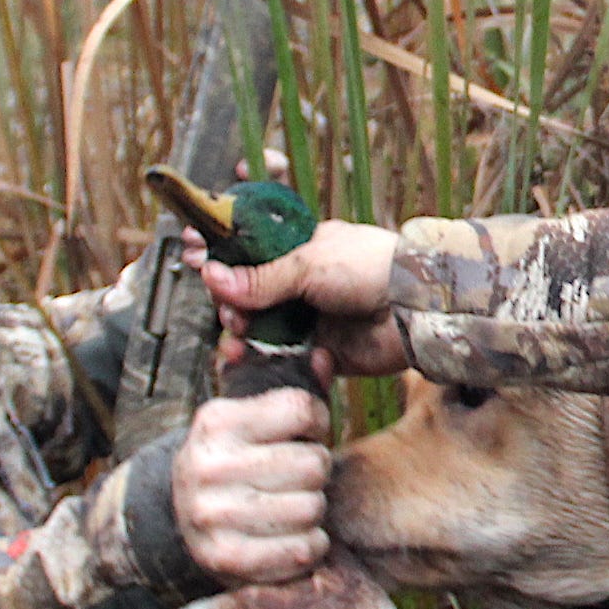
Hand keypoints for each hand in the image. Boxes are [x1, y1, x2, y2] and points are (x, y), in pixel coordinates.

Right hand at [172, 385, 332, 583]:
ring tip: (294, 504)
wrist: (179, 517)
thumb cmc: (231, 458)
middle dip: (317, 469)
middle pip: (313, 463)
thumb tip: (325, 357)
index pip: (301, 409)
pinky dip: (310, 545)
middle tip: (301, 475)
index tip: (308, 433)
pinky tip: (295, 535)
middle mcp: (209, 465)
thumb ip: (291, 384)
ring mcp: (213, 515)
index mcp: (216, 421)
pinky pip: (302, 550)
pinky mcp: (224, 557)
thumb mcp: (248, 416)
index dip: (318, 421)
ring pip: (312, 508)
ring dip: (314, 508)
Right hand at [193, 218, 409, 376]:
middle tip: (226, 309)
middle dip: (228, 301)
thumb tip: (213, 277)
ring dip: (239, 331)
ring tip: (236, 333)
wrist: (415, 309)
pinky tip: (245, 355)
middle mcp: (300, 285)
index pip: (249, 252)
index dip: (220, 255)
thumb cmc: (372, 268)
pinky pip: (280, 357)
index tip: (193, 256)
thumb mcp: (309, 264)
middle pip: (247, 294)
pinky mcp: (318, 352)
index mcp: (299, 251)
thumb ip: (261, 277)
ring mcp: (308, 318)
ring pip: (258, 328)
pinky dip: (260, 357)